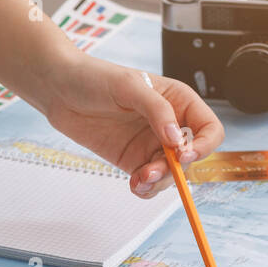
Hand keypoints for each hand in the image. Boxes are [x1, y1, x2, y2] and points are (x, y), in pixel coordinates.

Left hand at [44, 54, 224, 197]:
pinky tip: (135, 185)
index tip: (184, 154)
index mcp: (178, 102)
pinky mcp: (131, 160)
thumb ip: (156, 110)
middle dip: (174, 169)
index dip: (204, 145)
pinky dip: (145, 188)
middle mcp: (169, 125)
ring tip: (138, 179)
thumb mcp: (128, 86)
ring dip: (160, 182)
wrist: (59, 89)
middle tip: (150, 171)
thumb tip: (177, 138)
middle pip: (190, 158)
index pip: (208, 128)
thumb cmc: (94, 77)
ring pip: (170, 174)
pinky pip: (148, 181)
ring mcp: (150, 145)